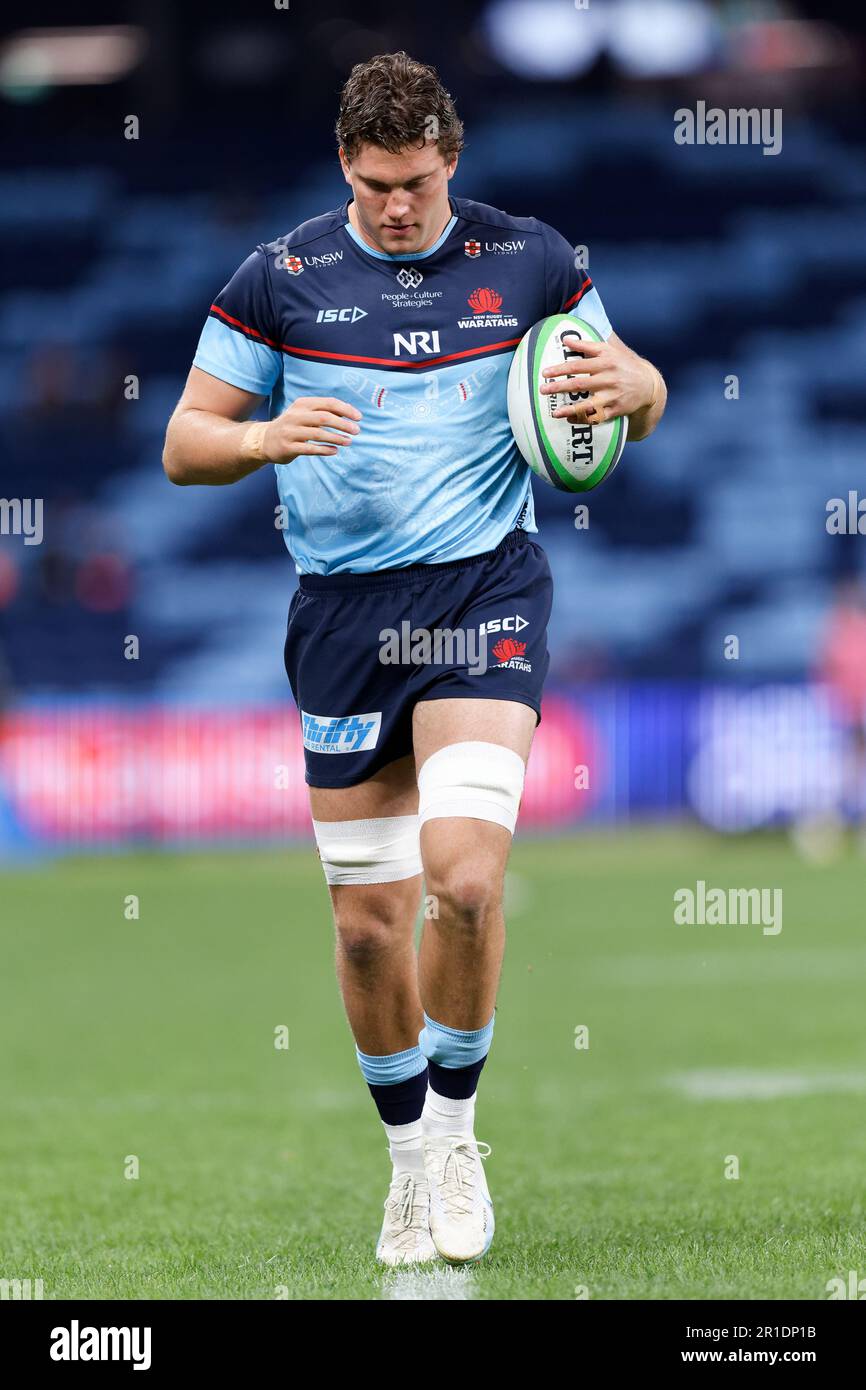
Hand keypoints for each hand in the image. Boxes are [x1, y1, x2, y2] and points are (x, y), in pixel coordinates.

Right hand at [263, 396, 361, 461]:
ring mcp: (290, 432)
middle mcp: (295, 416)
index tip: (359, 417)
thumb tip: (349, 414)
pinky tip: (335, 451)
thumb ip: (324, 412)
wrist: (265, 440)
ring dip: (336, 438)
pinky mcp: (288, 447)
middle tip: (356, 431)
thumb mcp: (305, 414)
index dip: (345, 409)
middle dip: (343, 424)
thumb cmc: (292, 426)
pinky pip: (310, 449)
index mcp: (302, 404)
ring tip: (348, 442)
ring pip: (318, 434)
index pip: (328, 403)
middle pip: (324, 418)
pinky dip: (324, 450)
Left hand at [539, 335, 656, 425]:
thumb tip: (566, 339)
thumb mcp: (609, 350)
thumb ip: (586, 345)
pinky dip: (583, 419)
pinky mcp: (616, 410)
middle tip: (543, 390)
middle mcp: (609, 379)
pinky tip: (570, 419)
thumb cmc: (623, 365)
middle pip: (580, 384)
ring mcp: (612, 396)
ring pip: (588, 405)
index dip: (560, 369)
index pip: (578, 365)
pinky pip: (597, 418)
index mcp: (605, 362)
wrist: (648, 384)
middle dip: (559, 387)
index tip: (545, 373)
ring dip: (570, 409)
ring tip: (555, 413)